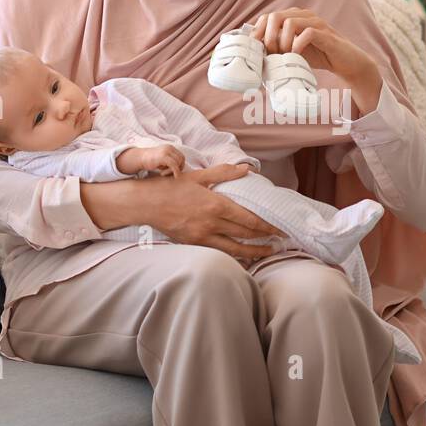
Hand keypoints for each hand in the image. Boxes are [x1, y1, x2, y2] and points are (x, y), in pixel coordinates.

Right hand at [119, 143, 184, 177]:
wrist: (140, 158)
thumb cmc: (152, 160)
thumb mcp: (163, 159)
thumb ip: (171, 161)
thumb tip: (181, 169)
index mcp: (170, 147)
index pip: (181, 156)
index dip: (180, 165)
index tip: (175, 171)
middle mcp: (169, 148)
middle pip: (181, 159)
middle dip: (177, 168)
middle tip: (168, 173)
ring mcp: (166, 151)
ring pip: (177, 163)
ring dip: (172, 170)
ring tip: (162, 173)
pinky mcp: (163, 157)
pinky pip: (174, 165)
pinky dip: (173, 171)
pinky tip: (163, 174)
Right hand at [139, 163, 283, 259]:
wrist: (144, 204)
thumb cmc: (171, 186)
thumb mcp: (198, 175)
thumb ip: (224, 173)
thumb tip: (247, 169)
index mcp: (215, 204)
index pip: (248, 219)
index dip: (267, 225)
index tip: (280, 228)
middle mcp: (211, 223)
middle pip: (245, 235)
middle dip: (265, 238)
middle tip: (280, 239)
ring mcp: (202, 236)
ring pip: (234, 249)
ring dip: (254, 252)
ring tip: (268, 251)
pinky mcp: (193, 244)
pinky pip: (219, 252)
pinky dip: (234, 255)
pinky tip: (244, 255)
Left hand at [252, 7, 383, 113]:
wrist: (345, 62)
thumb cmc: (318, 56)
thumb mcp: (293, 51)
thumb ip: (277, 48)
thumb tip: (255, 54)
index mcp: (293, 17)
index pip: (268, 16)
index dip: (258, 33)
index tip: (257, 51)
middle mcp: (303, 15)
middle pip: (275, 16)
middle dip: (269, 38)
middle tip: (272, 54)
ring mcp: (315, 23)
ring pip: (289, 23)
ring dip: (282, 42)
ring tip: (285, 56)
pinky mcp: (326, 33)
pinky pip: (307, 33)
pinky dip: (298, 46)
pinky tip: (297, 56)